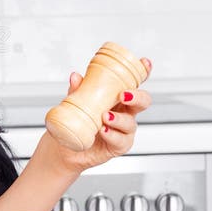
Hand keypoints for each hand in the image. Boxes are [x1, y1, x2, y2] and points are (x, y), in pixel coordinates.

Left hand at [48, 57, 152, 173]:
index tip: (144, 63)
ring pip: (130, 123)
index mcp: (118, 97)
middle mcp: (125, 112)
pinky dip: (112, 135)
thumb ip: (77, 90)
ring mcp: (124, 130)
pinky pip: (120, 140)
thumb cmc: (76, 122)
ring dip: (119, 119)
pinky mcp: (119, 145)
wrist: (67, 147)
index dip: (143, 72)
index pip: (134, 83)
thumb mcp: (75, 103)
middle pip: (142, 102)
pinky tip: (103, 131)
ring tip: (105, 116)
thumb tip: (75, 76)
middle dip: (137, 97)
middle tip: (123, 95)